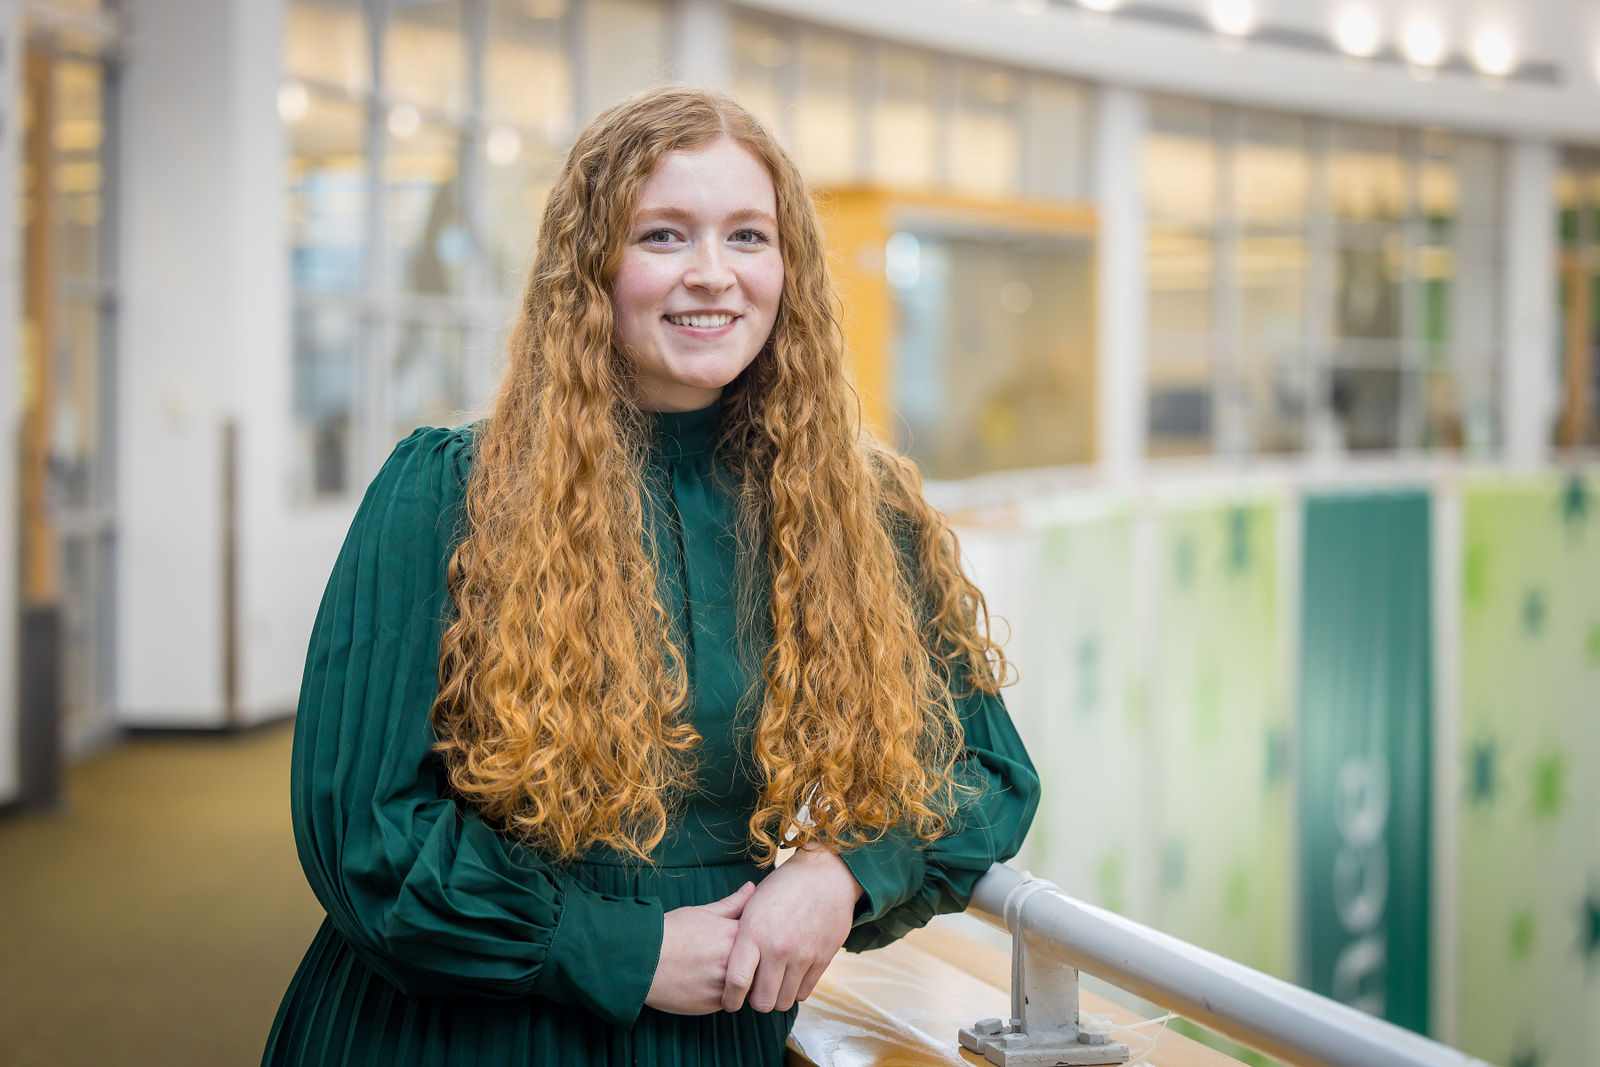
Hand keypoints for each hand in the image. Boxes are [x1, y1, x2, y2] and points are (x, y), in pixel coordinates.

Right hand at [645, 881, 755, 1014]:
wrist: (640, 960)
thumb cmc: (670, 932)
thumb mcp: (703, 912)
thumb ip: (732, 904)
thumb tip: (753, 887)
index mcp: (735, 936)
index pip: (765, 938)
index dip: (760, 939)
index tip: (754, 938)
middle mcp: (734, 962)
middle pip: (760, 966)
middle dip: (756, 963)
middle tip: (740, 958)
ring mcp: (725, 985)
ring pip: (747, 987)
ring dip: (742, 981)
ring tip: (720, 971)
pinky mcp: (713, 1004)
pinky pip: (729, 1001)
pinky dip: (724, 993)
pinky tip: (708, 982)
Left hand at [721, 845, 861, 1012]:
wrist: (824, 874)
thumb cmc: (783, 887)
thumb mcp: (752, 905)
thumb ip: (738, 937)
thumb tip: (724, 965)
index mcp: (754, 932)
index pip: (737, 982)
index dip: (730, 999)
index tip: (729, 1001)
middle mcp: (778, 947)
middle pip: (762, 1001)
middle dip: (754, 1001)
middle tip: (753, 992)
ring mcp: (803, 955)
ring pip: (784, 1002)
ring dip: (776, 997)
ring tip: (772, 984)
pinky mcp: (823, 959)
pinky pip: (804, 992)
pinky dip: (795, 990)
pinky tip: (790, 977)